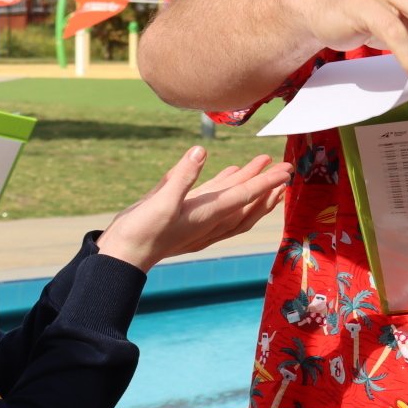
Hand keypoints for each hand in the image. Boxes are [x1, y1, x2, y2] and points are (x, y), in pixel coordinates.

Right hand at [98, 147, 290, 271]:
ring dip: (250, 186)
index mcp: (208, 216)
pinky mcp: (186, 218)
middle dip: (266, 186)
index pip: (245, 196)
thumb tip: (200, 151)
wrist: (121, 256)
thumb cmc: (141, 232)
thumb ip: (182, 176)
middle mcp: (209, 221)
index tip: (286, 172)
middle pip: (247, 203)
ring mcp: (199, 221)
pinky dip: (226, 187)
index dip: (266, 183)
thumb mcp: (161, 202)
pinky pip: (216, 202)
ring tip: (262, 166)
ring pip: (234, 203)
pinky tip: (228, 172)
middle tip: (284, 168)